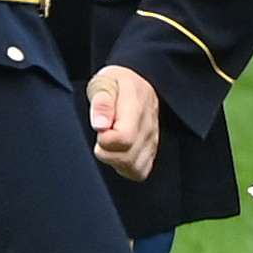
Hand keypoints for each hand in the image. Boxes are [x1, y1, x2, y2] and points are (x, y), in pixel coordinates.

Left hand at [88, 64, 160, 179]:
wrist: (137, 82)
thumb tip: (100, 126)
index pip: (124, 138)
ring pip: (134, 168)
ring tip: (109, 145)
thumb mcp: (104, 81)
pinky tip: (118, 154)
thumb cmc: (117, 83)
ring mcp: (153, 140)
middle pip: (127, 158)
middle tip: (101, 136)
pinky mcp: (152, 150)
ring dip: (115, 162)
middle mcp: (149, 126)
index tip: (99, 128)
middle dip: (106, 152)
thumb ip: (101, 102)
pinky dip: (126, 168)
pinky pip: (140, 171)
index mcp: (137, 107)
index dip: (104, 139)